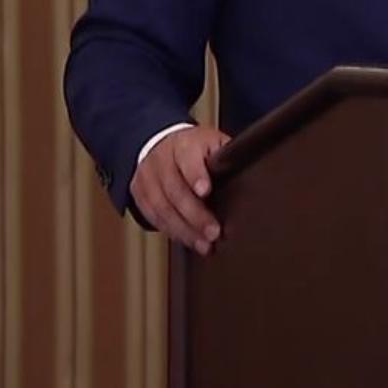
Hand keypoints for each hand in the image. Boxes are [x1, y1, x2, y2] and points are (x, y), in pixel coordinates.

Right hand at [129, 125, 230, 254]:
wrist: (160, 143)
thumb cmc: (196, 147)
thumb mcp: (214, 143)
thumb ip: (226, 157)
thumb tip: (249, 175)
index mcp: (185, 144)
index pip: (187, 159)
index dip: (196, 175)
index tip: (205, 190)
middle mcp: (162, 159)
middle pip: (175, 190)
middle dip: (195, 215)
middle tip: (213, 232)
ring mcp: (147, 177)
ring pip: (162, 207)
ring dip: (184, 230)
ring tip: (204, 244)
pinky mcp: (138, 193)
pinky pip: (153, 216)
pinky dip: (171, 231)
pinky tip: (188, 240)